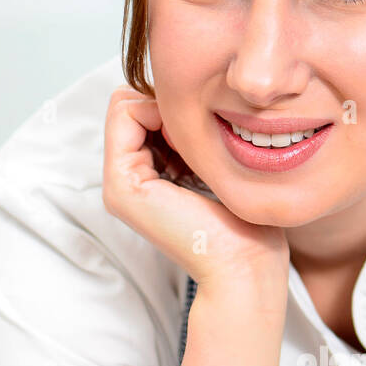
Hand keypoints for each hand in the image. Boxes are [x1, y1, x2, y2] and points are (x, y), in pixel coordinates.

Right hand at [102, 85, 288, 293]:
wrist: (246, 265)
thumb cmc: (246, 225)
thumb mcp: (215, 167)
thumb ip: (192, 140)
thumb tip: (185, 100)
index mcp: (145, 178)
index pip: (142, 109)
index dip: (174, 107)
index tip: (208, 135)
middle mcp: (126, 181)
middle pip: (132, 106)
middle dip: (169, 108)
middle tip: (203, 142)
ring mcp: (118, 185)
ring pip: (126, 105)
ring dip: (168, 112)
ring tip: (198, 150)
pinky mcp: (122, 185)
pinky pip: (125, 114)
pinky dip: (160, 113)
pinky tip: (191, 147)